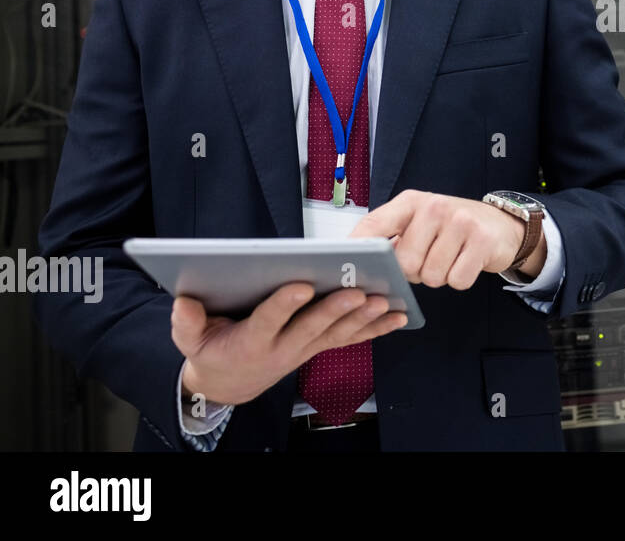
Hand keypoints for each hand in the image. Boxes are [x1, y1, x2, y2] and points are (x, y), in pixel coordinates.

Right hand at [173, 282, 405, 406]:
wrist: (229, 383)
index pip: (269, 320)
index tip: (300, 284)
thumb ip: (187, 321)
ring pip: (338, 333)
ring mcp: (304, 349)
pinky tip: (398, 317)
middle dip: (336, 309)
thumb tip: (184, 300)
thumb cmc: (214, 352)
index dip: (284, 303)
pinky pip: (351, 339)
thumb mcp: (189, 340)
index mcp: (251, 340)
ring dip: (364, 318)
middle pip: (312, 327)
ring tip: (386, 302)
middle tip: (358, 291)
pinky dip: (376, 329)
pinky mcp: (319, 347)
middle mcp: (283, 347)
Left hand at [349, 190, 543, 289]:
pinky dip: (460, 279)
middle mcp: (434, 206)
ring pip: (432, 276)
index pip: (374, 225)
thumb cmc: (452, 228)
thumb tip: (362, 265)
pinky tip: (465, 262)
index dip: (358, 248)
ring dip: (439, 277)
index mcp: (411, 202)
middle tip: (428, 259)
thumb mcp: (420, 222)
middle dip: (415, 272)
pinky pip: (457, 280)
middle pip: (405, 263)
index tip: (346, 265)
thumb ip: (391, 238)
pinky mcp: (482, 241)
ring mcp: (460, 222)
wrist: (501, 225)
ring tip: (449, 258)